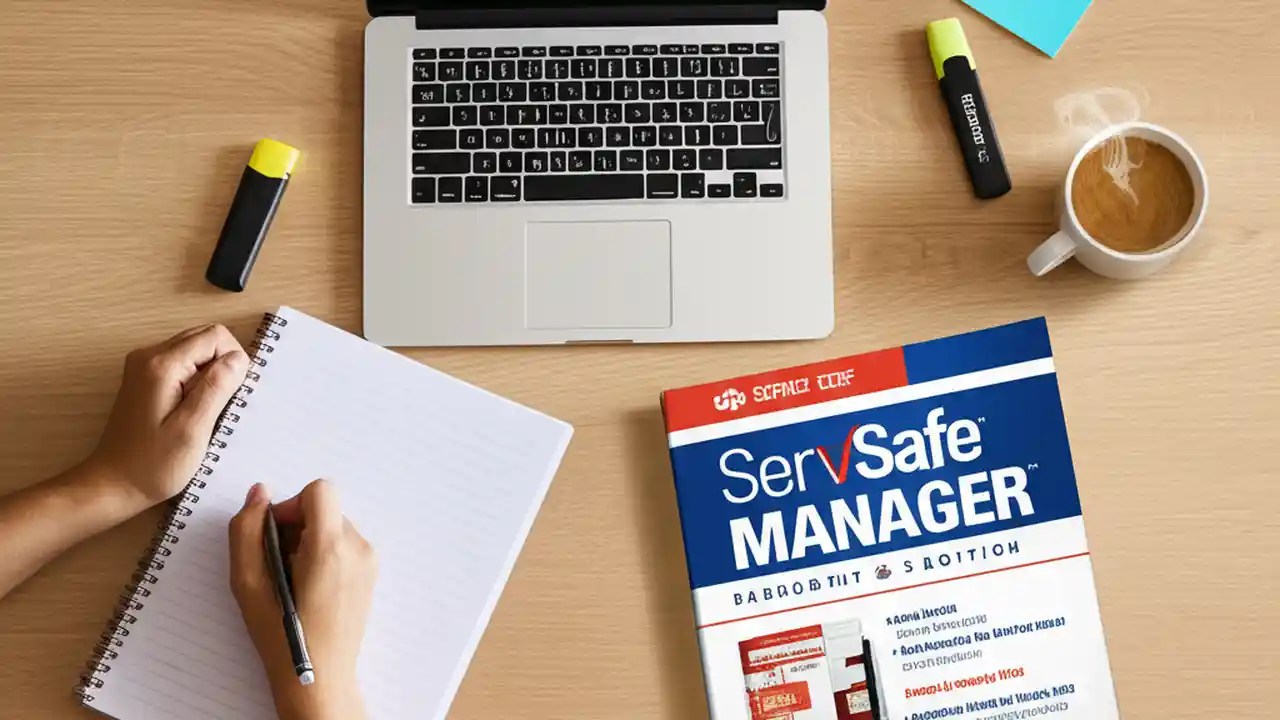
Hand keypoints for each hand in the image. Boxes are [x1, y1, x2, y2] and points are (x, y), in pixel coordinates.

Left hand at [87, 324, 248, 509]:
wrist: (113, 484)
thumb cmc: (153, 465)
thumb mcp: (192, 430)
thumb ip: (216, 388)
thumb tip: (238, 359)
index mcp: (162, 366)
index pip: (215, 336)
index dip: (234, 361)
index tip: (231, 396)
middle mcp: (149, 356)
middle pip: (205, 338)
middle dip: (223, 366)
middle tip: (220, 405)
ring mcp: (144, 366)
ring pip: (196, 350)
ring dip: (211, 374)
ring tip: (205, 410)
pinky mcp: (145, 378)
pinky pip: (183, 364)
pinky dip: (197, 380)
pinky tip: (193, 410)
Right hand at [229, 481, 377, 719]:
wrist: (320, 677)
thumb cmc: (281, 635)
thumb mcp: (247, 583)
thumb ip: (247, 531)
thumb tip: (259, 493)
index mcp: (331, 546)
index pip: (319, 491)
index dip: (291, 506)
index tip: (276, 535)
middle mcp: (358, 547)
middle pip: (324, 510)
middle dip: (297, 528)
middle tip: (280, 568)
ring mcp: (370, 561)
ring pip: (334, 527)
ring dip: (310, 543)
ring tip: (295, 582)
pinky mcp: (372, 573)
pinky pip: (345, 545)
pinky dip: (325, 555)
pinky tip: (312, 588)